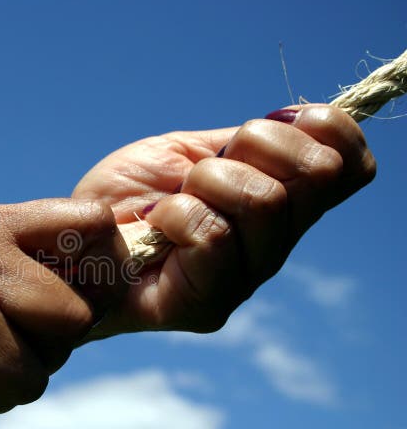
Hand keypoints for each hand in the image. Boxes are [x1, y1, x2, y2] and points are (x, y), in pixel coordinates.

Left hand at [73, 104, 375, 337]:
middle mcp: (274, 249)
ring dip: (207, 181)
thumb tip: (309, 121)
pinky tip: (157, 226)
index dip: (329, 132)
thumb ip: (250, 145)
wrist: (75, 238)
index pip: (352, 169)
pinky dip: (176, 213)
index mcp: (281, 209)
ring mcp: (244, 281)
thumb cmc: (129, 198)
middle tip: (203, 168)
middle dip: (252, 146)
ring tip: (173, 200)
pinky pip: (213, 233)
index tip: (276, 122)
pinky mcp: (206, 307)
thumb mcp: (191, 153)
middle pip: (314, 177)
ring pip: (265, 201)